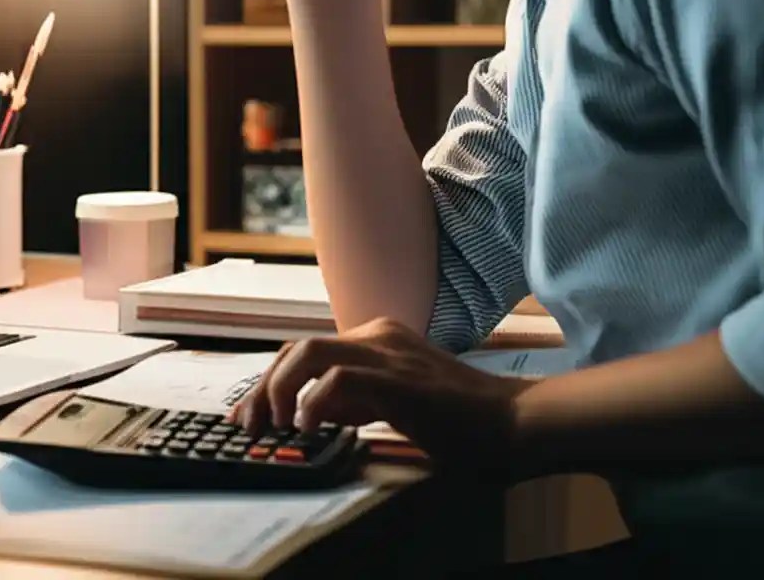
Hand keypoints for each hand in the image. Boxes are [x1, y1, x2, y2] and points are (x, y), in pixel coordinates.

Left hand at [229, 318, 532, 471]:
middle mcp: (378, 336)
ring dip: (280, 389)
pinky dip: (314, 402)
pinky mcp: (401, 379)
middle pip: (296, 347)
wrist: (515, 424)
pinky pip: (341, 378)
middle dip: (262, 388)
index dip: (268, 382)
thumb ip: (354, 399)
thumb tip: (312, 410)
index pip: (304, 350)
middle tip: (249, 426)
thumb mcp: (392, 403)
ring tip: (279, 425)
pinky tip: (310, 426)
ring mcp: (390, 354)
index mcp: (376, 338)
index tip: (247, 416)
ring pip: (310, 351)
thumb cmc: (461, 421)